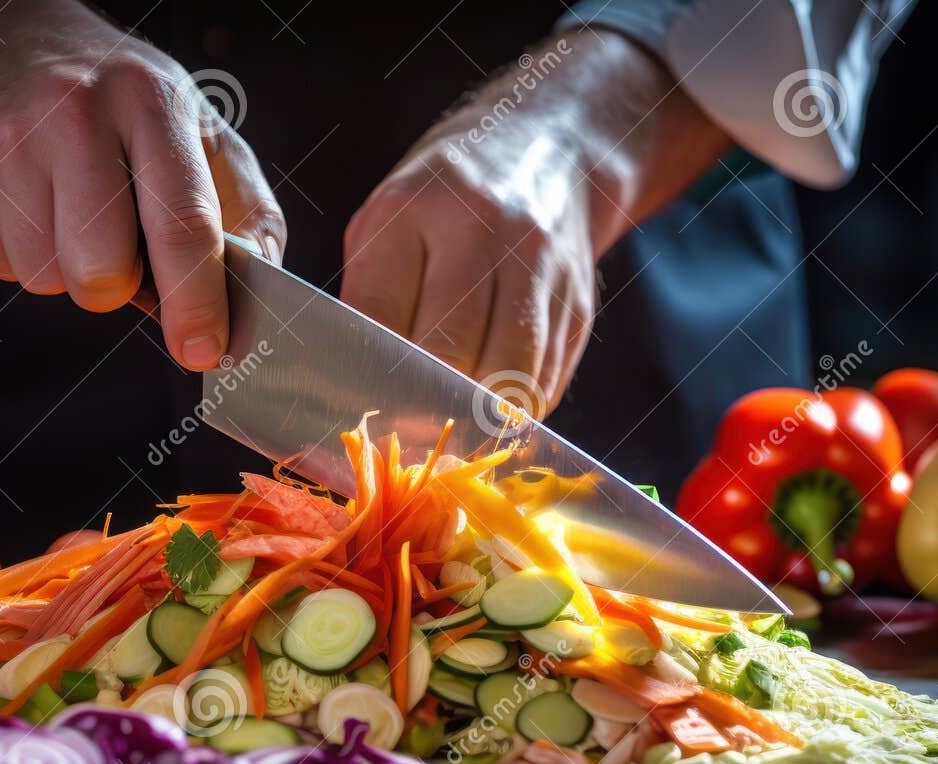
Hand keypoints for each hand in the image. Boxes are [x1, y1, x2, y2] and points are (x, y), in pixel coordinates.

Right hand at [0, 0, 285, 369]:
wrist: (9, 38)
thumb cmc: (123, 102)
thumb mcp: (201, 132)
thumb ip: (245, 215)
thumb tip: (260, 298)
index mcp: (151, 102)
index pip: (182, 223)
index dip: (196, 302)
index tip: (203, 352)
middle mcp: (74, 111)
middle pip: (101, 272)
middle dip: (117, 286)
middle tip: (118, 242)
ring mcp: (4, 136)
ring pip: (46, 278)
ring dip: (66, 266)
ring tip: (67, 204)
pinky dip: (20, 254)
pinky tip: (28, 199)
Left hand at [342, 32, 727, 411]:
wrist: (545, 147)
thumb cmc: (442, 200)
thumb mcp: (386, 223)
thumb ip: (370, 299)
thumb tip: (358, 394)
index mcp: (414, 207)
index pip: (381, 319)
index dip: (368, 379)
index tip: (358, 416)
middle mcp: (483, 228)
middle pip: (448, 354)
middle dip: (421, 409)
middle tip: (402, 442)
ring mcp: (540, 264)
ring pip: (505, 378)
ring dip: (475, 422)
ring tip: (449, 439)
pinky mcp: (579, 301)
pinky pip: (543, 382)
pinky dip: (513, 411)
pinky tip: (491, 415)